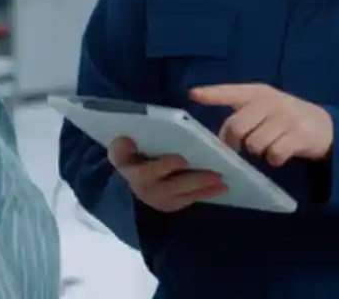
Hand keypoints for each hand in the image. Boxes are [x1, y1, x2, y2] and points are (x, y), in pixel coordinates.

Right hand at [108, 136, 228, 212]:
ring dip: (196, 185)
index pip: (117, 152)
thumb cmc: (153, 146)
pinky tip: (221, 187)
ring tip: (218, 178)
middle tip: (187, 161)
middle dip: (168, 168)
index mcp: (124, 158)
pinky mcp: (167, 204)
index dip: (120, 148)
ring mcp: (150, 195)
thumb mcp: (146, 136)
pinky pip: (185, 200)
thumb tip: (134, 135)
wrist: (152, 173)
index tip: (129, 139)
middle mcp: (134, 179)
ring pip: (172, 192)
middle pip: (148, 177)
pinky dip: (204, 193)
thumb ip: (141, 133)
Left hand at [191, 84, 332, 166]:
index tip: (193, 95)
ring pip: (254, 144)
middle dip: (234, 143)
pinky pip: (274, 154)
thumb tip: (220, 139)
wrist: (326, 126)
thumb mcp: (267, 107)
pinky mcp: (299, 134)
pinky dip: (274, 160)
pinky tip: (282, 154)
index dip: (212, 93)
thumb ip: (244, 115)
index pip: (231, 92)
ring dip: (258, 152)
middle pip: (237, 127)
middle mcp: (271, 101)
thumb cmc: (287, 118)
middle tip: (241, 148)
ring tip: (268, 147)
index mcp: (259, 92)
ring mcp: (286, 117)